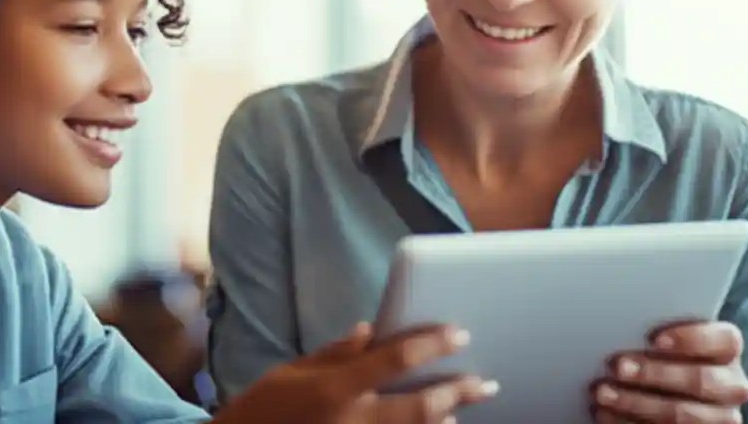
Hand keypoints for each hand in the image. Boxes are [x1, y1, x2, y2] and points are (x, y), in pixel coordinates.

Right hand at [214, 322, 498, 423]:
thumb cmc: (262, 410)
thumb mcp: (291, 372)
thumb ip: (334, 354)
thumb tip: (370, 333)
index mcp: (335, 389)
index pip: (395, 360)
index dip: (431, 344)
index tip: (458, 333)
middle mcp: (354, 420)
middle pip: (420, 406)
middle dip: (457, 391)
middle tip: (485, 381)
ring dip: (446, 417)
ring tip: (468, 402)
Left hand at [592, 321, 747, 422]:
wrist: (669, 388)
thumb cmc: (662, 352)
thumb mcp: (665, 337)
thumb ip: (657, 331)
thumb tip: (623, 321)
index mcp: (727, 349)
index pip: (725, 340)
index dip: (692, 339)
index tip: (655, 339)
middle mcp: (732, 385)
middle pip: (701, 380)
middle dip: (655, 373)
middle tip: (618, 366)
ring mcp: (721, 416)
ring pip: (684, 415)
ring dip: (637, 404)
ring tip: (604, 393)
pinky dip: (629, 423)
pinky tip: (607, 413)